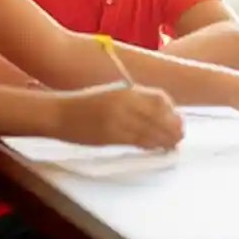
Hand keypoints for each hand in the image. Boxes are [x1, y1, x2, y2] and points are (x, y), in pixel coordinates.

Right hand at [53, 82, 183, 149]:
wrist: (57, 112)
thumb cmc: (84, 104)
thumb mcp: (112, 94)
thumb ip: (133, 101)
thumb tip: (155, 113)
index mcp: (125, 90)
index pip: (159, 98)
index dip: (171, 110)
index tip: (178, 118)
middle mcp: (124, 103)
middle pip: (157, 116)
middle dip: (172, 127)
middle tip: (180, 136)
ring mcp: (116, 119)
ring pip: (149, 130)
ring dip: (164, 139)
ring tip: (172, 144)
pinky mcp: (108, 136)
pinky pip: (135, 141)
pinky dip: (149, 145)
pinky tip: (156, 148)